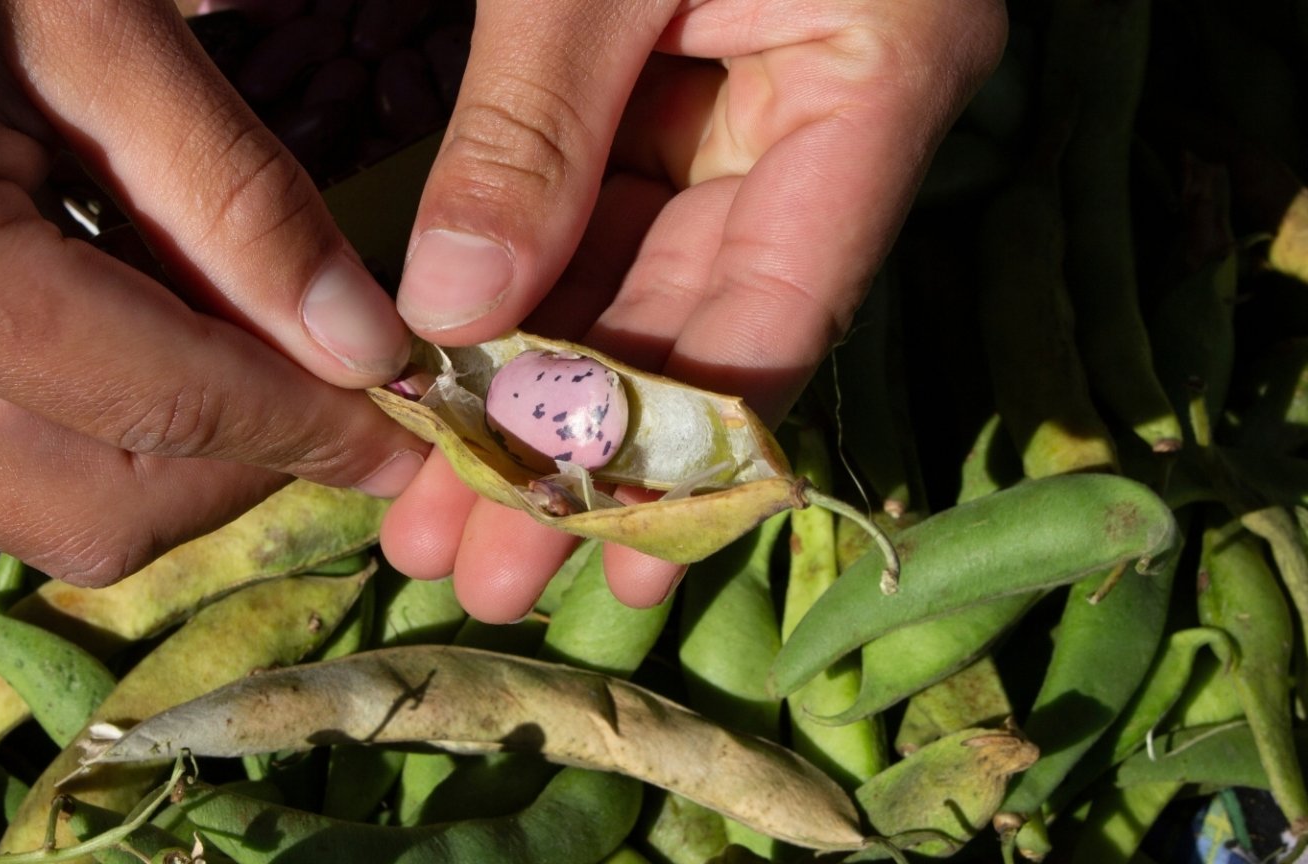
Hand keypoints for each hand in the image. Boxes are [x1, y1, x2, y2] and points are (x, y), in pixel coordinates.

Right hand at [0, 0, 427, 585]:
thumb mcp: (89, 22)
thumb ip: (234, 197)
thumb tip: (363, 349)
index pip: (166, 408)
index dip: (311, 431)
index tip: (411, 435)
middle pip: (102, 511)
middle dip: (244, 466)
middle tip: (337, 392)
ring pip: (40, 505)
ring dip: (170, 453)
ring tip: (236, 337)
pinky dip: (87, 422)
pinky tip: (130, 320)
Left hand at [380, 0, 1006, 621]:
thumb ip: (532, 129)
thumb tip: (452, 316)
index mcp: (878, 72)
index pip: (787, 308)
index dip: (689, 448)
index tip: (610, 559)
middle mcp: (834, 118)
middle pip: (711, 326)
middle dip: (592, 453)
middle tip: (492, 576)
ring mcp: (760, 107)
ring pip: (650, 287)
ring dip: (545, 395)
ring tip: (447, 519)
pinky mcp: (686, 90)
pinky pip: (609, 217)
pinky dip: (533, 300)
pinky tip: (468, 387)